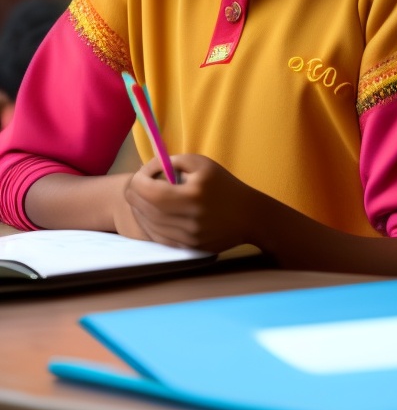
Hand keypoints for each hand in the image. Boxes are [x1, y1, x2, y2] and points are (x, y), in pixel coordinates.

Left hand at [121, 154, 255, 251]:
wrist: (249, 215)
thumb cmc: (224, 185)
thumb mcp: (201, 163)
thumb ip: (171, 161)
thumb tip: (145, 169)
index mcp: (192, 194)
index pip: (148, 191)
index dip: (138, 180)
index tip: (142, 173)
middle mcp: (188, 219)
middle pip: (144, 208)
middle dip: (134, 193)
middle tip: (138, 184)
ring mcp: (187, 237)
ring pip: (148, 225)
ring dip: (139, 209)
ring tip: (143, 198)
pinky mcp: (188, 248)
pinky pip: (158, 237)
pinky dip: (149, 225)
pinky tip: (150, 214)